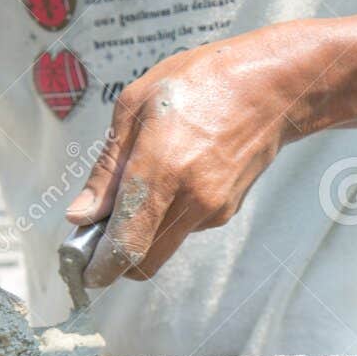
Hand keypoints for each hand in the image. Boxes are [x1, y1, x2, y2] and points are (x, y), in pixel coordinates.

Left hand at [65, 0, 356, 284]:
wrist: (273, 88)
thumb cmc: (201, 82)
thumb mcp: (136, 105)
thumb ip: (107, 167)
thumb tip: (82, 214)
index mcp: (161, 167)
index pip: (126, 242)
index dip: (102, 267)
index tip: (86, 273)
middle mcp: (189, 198)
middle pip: (145, 262)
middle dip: (118, 262)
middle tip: (98, 240)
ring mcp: (212, 209)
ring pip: (164, 245)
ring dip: (143, 235)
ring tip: (140, 187)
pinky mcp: (226, 211)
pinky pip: (185, 226)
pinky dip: (168, 215)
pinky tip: (175, 174)